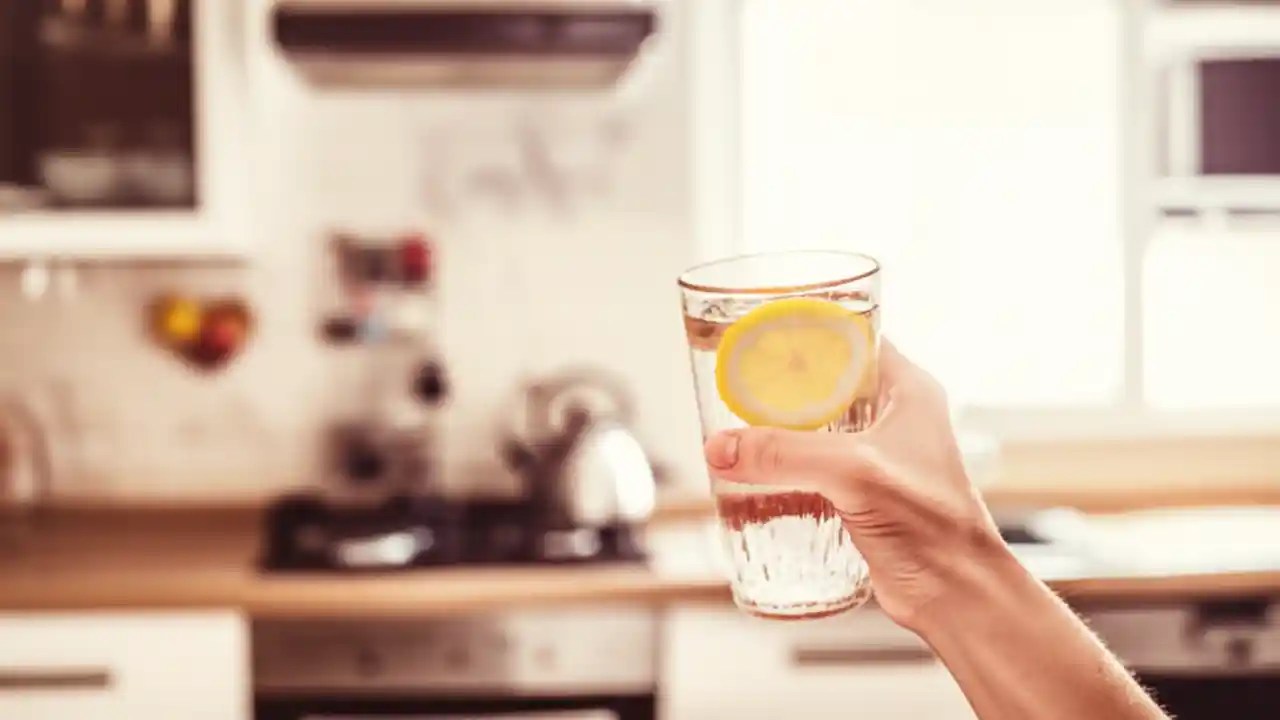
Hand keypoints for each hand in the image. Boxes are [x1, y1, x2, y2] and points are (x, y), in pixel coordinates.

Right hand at [703, 339, 1006, 630]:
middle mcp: (893, 417)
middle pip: (824, 383)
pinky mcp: (862, 496)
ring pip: (816, 428)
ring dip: (779, 430)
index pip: (852, 338)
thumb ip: (784, 454)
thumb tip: (720, 448)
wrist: (955, 595)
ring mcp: (878, 458)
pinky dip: (784, 469)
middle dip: (780, 384)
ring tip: (734, 425)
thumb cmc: (933, 524)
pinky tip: (752, 475)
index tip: (760, 331)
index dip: (808, 331)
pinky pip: (813, 469)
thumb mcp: (853, 472)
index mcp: (907, 390)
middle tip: (734, 381)